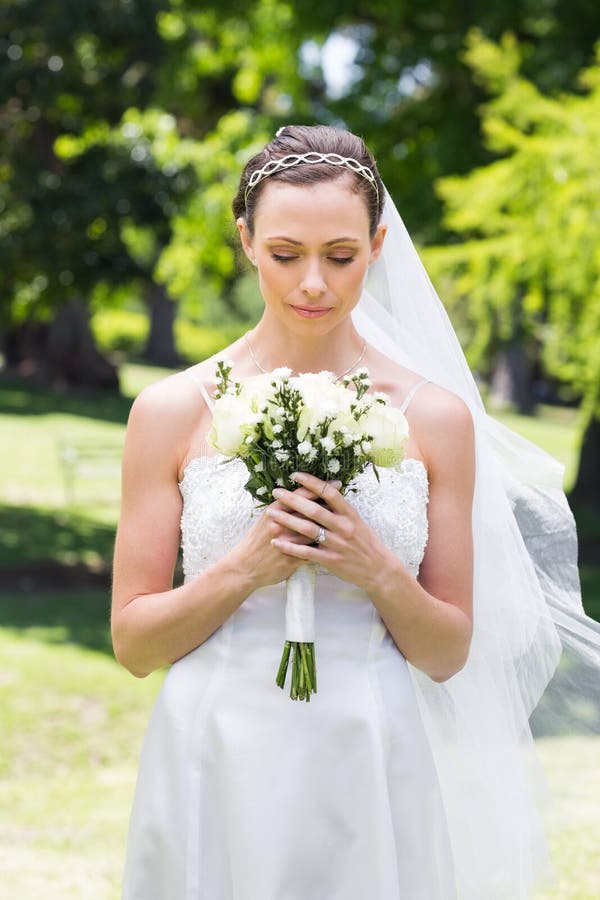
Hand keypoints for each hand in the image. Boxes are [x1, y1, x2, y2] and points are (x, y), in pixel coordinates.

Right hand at [232, 481, 339, 588]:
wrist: (244, 568)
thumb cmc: (255, 542)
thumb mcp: (265, 521)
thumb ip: (283, 510)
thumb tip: (302, 498)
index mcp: (274, 512)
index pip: (301, 495)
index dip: (320, 488)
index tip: (336, 483)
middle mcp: (282, 524)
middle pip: (312, 510)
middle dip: (331, 502)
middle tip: (346, 496)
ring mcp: (288, 542)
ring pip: (315, 530)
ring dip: (331, 525)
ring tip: (346, 519)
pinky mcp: (292, 559)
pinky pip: (313, 551)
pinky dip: (324, 546)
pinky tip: (336, 543)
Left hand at [267, 472, 393, 591]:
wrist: (379, 570)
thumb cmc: (366, 543)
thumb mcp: (357, 522)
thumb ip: (340, 510)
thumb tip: (324, 492)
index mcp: (350, 514)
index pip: (329, 493)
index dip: (312, 482)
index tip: (296, 475)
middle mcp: (343, 527)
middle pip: (314, 509)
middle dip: (293, 499)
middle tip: (276, 492)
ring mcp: (337, 544)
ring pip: (308, 529)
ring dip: (287, 520)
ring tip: (271, 513)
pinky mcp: (331, 560)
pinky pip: (306, 552)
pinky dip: (290, 547)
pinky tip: (276, 542)